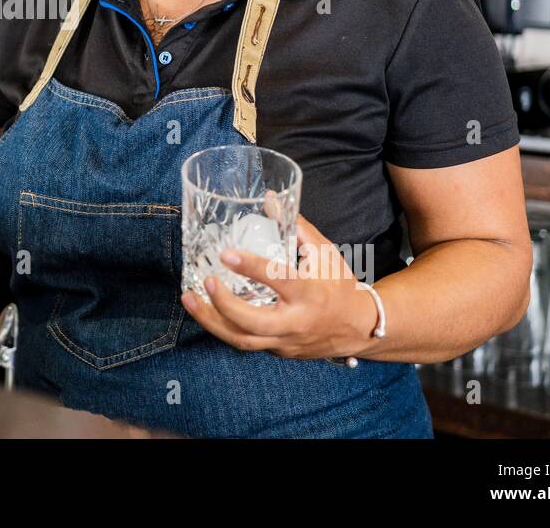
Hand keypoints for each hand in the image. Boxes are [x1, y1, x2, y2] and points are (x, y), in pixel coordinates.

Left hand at [180, 211, 377, 359]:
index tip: (226, 255)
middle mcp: (297, 321)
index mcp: (311, 292)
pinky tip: (205, 311)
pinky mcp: (279, 352)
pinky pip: (247, 343)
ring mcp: (286, 341)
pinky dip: (223, 328)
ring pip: (243, 340)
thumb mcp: (324, 252)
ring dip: (211, 322)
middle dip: (224, 305)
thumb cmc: (340, 285)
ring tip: (189, 299)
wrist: (360, 328)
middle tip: (206, 281)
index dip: (251, 267)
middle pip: (254, 322)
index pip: (279, 280)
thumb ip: (295, 226)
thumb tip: (269, 196)